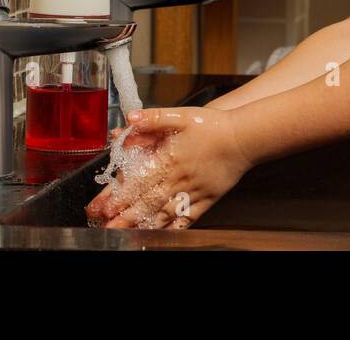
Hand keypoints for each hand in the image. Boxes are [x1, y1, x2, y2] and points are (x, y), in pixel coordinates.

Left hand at [91, 106, 252, 229]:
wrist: (244, 138)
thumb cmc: (213, 126)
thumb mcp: (182, 115)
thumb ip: (154, 118)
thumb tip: (131, 119)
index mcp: (169, 159)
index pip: (139, 182)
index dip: (121, 196)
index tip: (105, 208)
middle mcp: (179, 179)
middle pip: (148, 202)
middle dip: (126, 217)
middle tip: (108, 227)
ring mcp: (193, 192)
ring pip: (164, 213)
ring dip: (144, 224)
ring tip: (127, 234)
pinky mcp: (206, 199)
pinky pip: (187, 218)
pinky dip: (172, 228)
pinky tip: (161, 233)